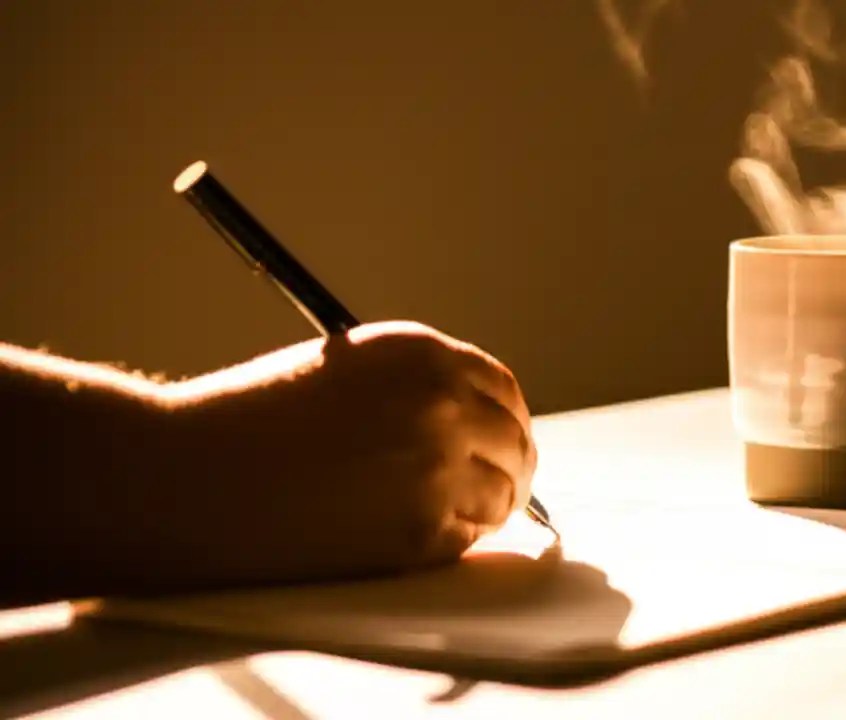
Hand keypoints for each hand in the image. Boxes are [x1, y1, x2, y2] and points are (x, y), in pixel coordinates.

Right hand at [169, 320, 535, 584]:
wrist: (186, 477)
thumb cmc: (249, 422)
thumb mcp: (344, 370)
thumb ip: (414, 388)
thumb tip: (474, 425)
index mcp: (422, 353)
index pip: (502, 390)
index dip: (506, 421)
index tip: (503, 442)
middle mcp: (441, 404)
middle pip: (514, 444)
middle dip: (510, 468)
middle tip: (500, 490)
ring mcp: (437, 469)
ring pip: (501, 498)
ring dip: (486, 508)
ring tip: (446, 514)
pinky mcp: (420, 532)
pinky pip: (465, 541)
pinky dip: (452, 541)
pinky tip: (411, 536)